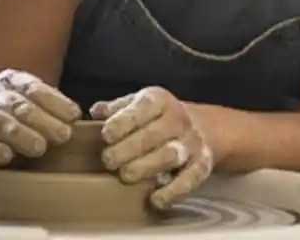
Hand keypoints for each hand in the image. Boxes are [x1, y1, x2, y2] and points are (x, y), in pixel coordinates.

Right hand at [0, 70, 81, 165]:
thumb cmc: (13, 121)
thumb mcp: (33, 109)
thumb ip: (51, 110)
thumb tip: (75, 116)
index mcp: (9, 81)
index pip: (33, 87)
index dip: (55, 101)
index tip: (74, 116)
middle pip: (16, 104)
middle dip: (42, 120)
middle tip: (62, 136)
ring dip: (19, 134)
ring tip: (39, 148)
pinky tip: (5, 156)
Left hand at [91, 86, 214, 210]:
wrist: (203, 128)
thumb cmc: (157, 119)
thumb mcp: (138, 105)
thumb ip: (116, 109)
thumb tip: (96, 112)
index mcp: (160, 100)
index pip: (141, 108)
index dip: (120, 124)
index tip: (106, 136)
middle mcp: (179, 119)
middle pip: (153, 134)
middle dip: (125, 150)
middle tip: (109, 161)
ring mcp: (192, 143)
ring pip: (170, 155)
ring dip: (145, 167)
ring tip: (126, 175)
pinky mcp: (202, 165)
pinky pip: (190, 179)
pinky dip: (172, 192)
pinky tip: (154, 199)